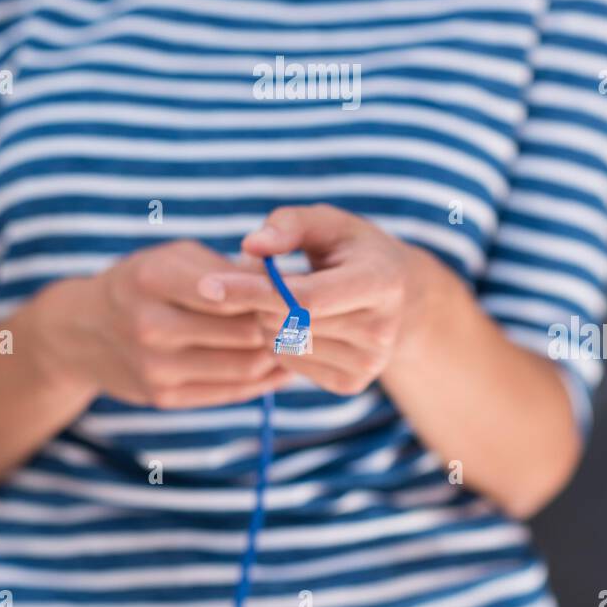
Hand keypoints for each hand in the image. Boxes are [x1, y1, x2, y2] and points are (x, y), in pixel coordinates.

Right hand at [31, 240, 290, 408]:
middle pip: (244, 331)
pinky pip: (230, 392)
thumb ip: (226, 268)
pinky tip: (281, 364)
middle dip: (282, 325)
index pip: (233, 290)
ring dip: (279, 355)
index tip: (302, 288)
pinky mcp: (163, 397)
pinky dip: (263, 379)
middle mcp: (150, 325)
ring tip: (302, 340)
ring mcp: (155, 367)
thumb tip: (285, 282)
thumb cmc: (142, 282)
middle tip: (312, 317)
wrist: (82, 331)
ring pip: (244, 366)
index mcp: (153, 278)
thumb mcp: (174, 256)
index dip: (273, 292)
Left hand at [195, 206, 443, 396]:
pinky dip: (280, 341)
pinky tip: (300, 323)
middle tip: (264, 276)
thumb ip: (288, 224)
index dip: (253, 291)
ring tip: (288, 297)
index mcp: (380, 282)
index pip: (304, 298)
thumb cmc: (352, 250)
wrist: (398, 296)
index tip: (208, 285)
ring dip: (267, 320)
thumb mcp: (327, 222)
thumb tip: (249, 247)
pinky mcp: (352, 384)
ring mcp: (370, 364)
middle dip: (258, 299)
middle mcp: (382, 330)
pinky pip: (289, 365)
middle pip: (288, 323)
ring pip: (283, 346)